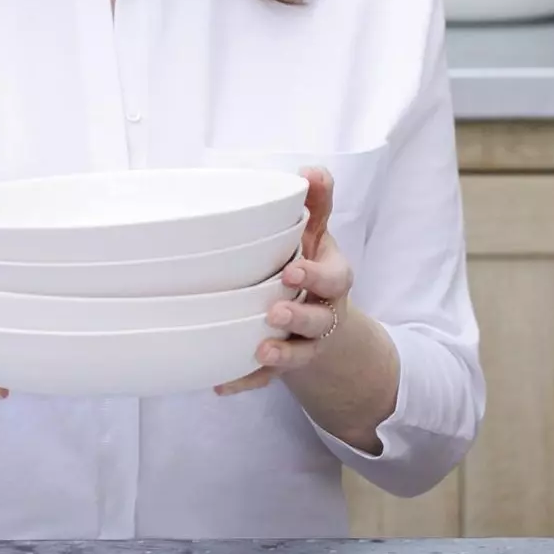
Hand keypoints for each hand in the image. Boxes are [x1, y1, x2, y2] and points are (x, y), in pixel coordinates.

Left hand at [213, 165, 353, 395]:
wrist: (324, 326)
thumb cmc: (313, 268)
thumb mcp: (318, 236)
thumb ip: (318, 204)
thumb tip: (312, 171)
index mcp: (331, 280)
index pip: (333, 278)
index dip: (315, 275)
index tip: (291, 270)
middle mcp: (322, 314)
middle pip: (318, 320)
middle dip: (299, 316)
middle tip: (276, 310)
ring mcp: (304, 343)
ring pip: (299, 352)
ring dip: (281, 352)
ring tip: (259, 348)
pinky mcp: (283, 364)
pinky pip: (265, 378)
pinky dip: (244, 380)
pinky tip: (220, 383)